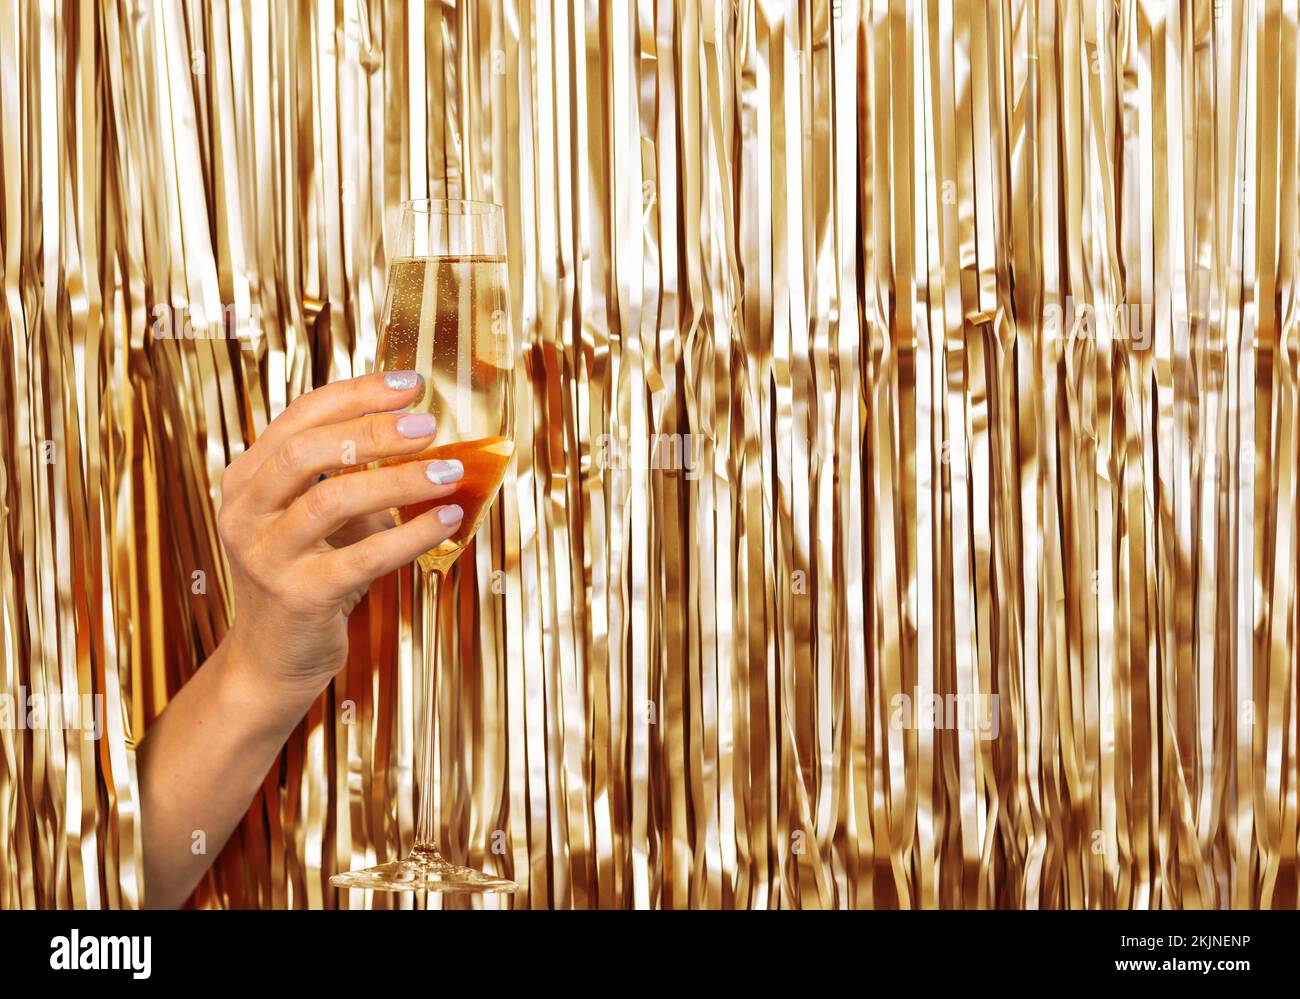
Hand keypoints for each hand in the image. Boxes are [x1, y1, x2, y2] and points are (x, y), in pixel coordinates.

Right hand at [215, 371, 464, 699]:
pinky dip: (411, 535)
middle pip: (308, 452)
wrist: (274, 658)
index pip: (301, 416)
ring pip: (332, 500)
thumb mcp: (319, 516)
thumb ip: (350, 475)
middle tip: (429, 426)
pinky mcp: (298, 596)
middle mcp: (245, 512)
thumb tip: (424, 432)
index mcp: (247, 478)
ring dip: (399, 480)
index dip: (358, 394)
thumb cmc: (308, 574)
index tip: (409, 383)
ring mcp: (266, 556)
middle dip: (374, 431)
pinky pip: (362, 557)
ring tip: (449, 473)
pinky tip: (446, 520)